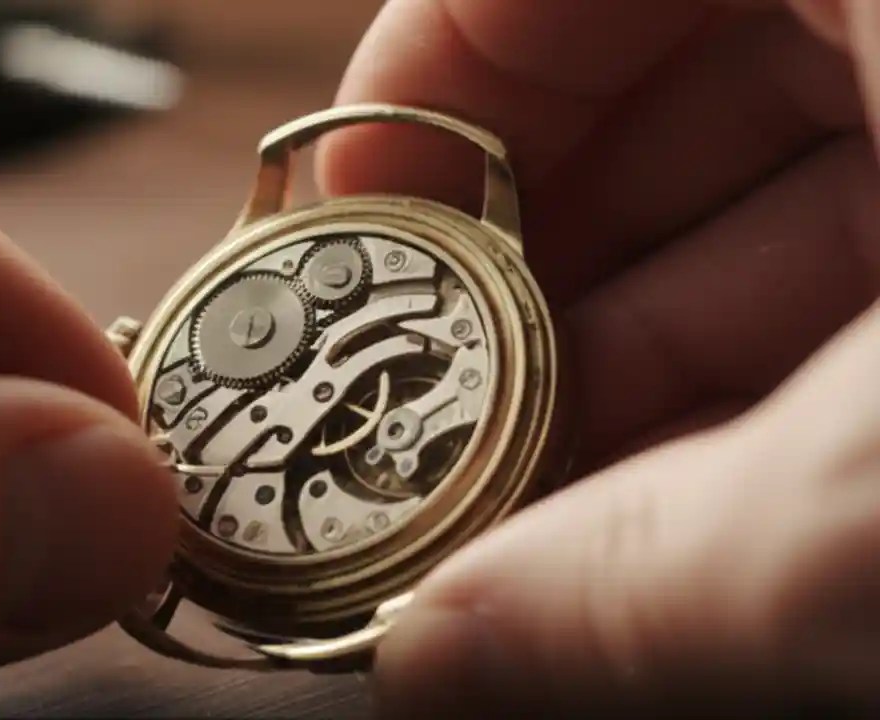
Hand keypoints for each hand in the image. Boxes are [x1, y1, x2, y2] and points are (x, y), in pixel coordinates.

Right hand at [321, 0, 879, 715]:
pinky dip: (792, 357)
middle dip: (545, 251)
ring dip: (663, 333)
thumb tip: (443, 646)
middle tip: (459, 394)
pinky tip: (722, 486)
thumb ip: (647, 575)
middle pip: (673, 68)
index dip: (432, 69)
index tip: (354, 211)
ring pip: (792, 162)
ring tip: (576, 481)